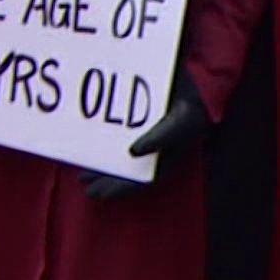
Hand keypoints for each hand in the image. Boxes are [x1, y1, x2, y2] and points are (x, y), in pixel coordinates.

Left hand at [81, 70, 215, 200]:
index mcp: (165, 159)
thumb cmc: (193, 108)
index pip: (140, 180)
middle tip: (83, 181)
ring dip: (103, 165)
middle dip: (105, 179)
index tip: (99, 194)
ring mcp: (145, 139)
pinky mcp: (139, 125)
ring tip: (82, 171)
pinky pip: (118, 139)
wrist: (198, 85)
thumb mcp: (179, 123)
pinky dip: (105, 145)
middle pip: (126, 172)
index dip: (120, 189)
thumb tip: (133, 152)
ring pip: (120, 158)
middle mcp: (153, 153)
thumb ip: (158, 139)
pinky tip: (91, 143)